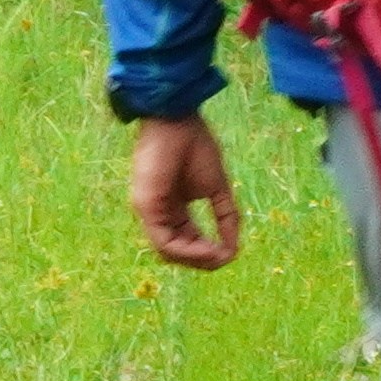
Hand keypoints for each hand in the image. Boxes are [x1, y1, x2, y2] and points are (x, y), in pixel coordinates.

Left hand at [126, 113, 244, 271]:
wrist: (178, 120)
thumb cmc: (195, 145)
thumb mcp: (217, 188)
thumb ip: (226, 217)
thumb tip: (234, 249)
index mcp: (173, 208)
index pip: (186, 241)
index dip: (207, 252)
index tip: (228, 253)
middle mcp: (158, 213)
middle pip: (176, 251)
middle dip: (201, 260)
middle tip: (224, 257)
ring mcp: (149, 211)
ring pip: (168, 252)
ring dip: (196, 259)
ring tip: (218, 255)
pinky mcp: (146, 206)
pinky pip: (164, 241)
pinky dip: (187, 251)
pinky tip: (207, 248)